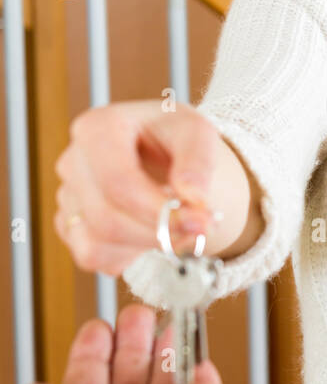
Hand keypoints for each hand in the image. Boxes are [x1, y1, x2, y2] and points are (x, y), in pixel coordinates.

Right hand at [53, 100, 246, 275]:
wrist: (169, 155)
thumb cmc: (176, 138)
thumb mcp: (198, 133)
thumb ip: (198, 161)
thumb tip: (193, 196)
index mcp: (98, 128)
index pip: (118, 181)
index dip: (158, 210)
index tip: (200, 221)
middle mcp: (74, 161)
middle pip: (107, 217)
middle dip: (160, 231)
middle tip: (201, 228)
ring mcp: (68, 195)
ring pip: (99, 241)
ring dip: (149, 243)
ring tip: (180, 225)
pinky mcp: (70, 225)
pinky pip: (94, 256)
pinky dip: (130, 254)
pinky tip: (152, 232)